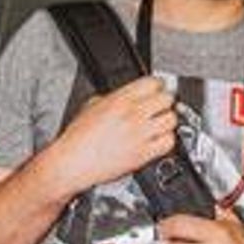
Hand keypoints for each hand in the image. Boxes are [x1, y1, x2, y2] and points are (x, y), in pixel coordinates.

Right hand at [46, 77, 176, 198]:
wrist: (72, 161)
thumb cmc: (77, 137)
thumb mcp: (91, 105)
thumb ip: (112, 98)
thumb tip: (124, 96)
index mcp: (120, 99)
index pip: (153, 82)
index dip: (157, 86)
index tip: (157, 90)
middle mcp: (133, 114)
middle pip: (167, 99)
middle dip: (165, 102)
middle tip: (161, 107)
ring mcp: (139, 134)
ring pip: (171, 120)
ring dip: (168, 121)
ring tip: (161, 124)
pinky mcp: (142, 154)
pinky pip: (168, 143)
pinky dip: (167, 141)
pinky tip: (159, 140)